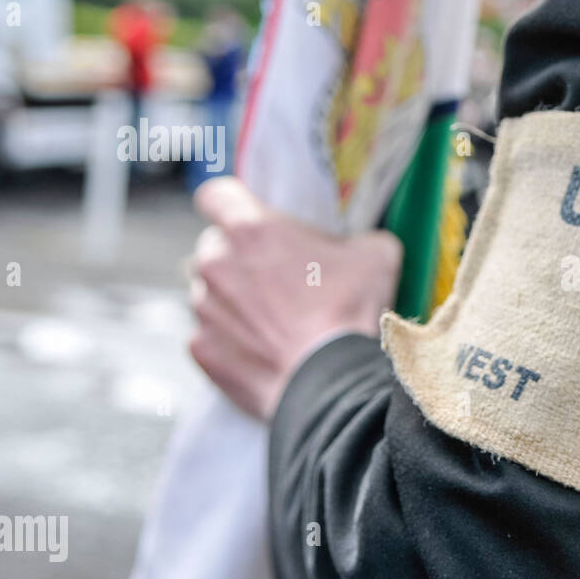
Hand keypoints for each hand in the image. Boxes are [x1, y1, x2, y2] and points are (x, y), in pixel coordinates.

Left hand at [187, 177, 401, 419]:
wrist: (332, 382)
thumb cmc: (351, 311)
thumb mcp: (377, 255)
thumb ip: (358, 240)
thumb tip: (362, 248)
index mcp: (251, 229)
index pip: (216, 195)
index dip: (233, 205)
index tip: (250, 220)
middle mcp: (215, 262)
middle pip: (214, 247)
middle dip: (240, 259)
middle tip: (279, 281)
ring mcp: (204, 308)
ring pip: (210, 293)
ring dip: (234, 301)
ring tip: (275, 323)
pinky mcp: (202, 349)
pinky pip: (211, 336)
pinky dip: (231, 342)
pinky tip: (265, 351)